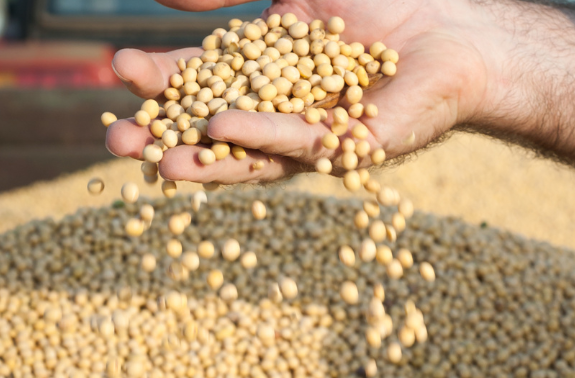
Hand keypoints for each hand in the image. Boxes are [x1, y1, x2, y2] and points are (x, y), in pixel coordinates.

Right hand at [104, 0, 498, 183]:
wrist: (461, 23)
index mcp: (261, 74)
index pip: (197, 79)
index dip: (157, 78)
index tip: (116, 68)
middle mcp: (277, 113)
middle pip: (207, 128)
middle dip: (160, 135)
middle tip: (114, 138)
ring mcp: (309, 138)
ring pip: (243, 153)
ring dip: (197, 158)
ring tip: (152, 158)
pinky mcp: (347, 150)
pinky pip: (297, 144)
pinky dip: (259, 135)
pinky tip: (222, 127)